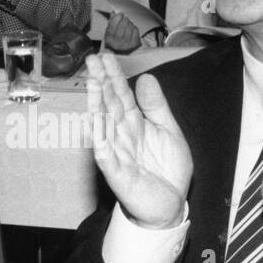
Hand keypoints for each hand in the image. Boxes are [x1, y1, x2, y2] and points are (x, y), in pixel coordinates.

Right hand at [87, 50, 191, 228]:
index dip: (113, 76)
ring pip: (103, 125)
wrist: (170, 206)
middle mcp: (121, 135)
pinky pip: (105, 155)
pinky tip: (93, 126)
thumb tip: (146, 78)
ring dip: (96, 104)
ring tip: (93, 83)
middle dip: (101, 82)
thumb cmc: (167, 170)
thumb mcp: (169, 131)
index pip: (120, 95)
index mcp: (134, 123)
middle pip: (108, 105)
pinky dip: (100, 141)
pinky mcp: (116, 173)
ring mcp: (116, 153)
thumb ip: (157, 106)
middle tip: (93, 59)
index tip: (106, 56)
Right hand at [102, 12, 142, 52]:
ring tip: (128, 25)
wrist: (123, 54)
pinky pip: (135, 30)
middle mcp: (117, 43)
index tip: (119, 14)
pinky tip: (131, 30)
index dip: (116, 18)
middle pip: (122, 25)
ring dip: (129, 23)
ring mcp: (126, 44)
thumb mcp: (110, 33)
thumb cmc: (116, 41)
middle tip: (125, 19)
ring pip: (129, 26)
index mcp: (109, 40)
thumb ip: (111, 22)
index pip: (112, 26)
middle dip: (124, 19)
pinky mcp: (134, 44)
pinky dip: (134, 28)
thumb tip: (113, 13)